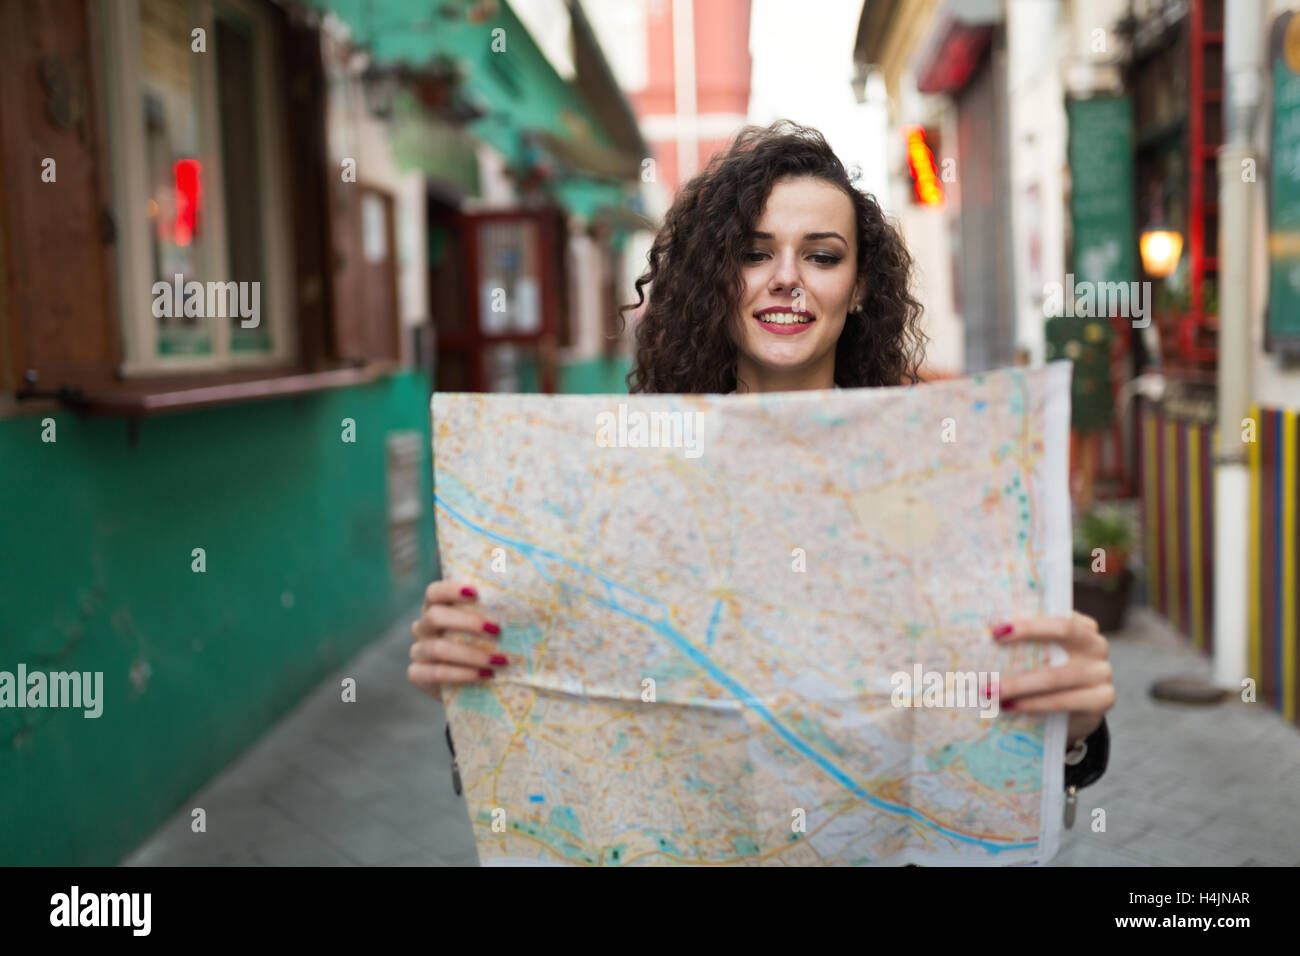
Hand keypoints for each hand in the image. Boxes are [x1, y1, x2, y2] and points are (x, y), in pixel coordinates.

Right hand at [408, 579, 507, 701]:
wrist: (473, 685)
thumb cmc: (487, 644)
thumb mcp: (490, 625)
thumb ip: (500, 608)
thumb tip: (537, 586)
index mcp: (436, 607)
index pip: (434, 592)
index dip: (451, 590)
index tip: (476, 592)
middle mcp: (423, 627)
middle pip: (434, 616)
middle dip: (467, 622)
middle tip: (497, 630)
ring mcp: (418, 651)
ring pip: (437, 648)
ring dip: (471, 654)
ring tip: (500, 660)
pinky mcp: (417, 674)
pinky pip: (435, 673)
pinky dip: (462, 674)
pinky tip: (485, 675)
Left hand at [991, 611, 1114, 747]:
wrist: (1074, 712)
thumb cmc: (1049, 672)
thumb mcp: (1040, 654)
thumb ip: (1025, 642)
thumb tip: (982, 637)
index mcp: (1081, 625)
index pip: (1057, 616)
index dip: (1028, 623)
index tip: (996, 631)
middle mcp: (1096, 644)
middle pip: (1064, 634)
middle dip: (1023, 643)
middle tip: (990, 656)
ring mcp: (1102, 672)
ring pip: (1059, 676)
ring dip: (1021, 684)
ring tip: (991, 692)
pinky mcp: (1104, 698)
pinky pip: (1067, 701)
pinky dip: (1035, 705)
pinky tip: (1011, 707)